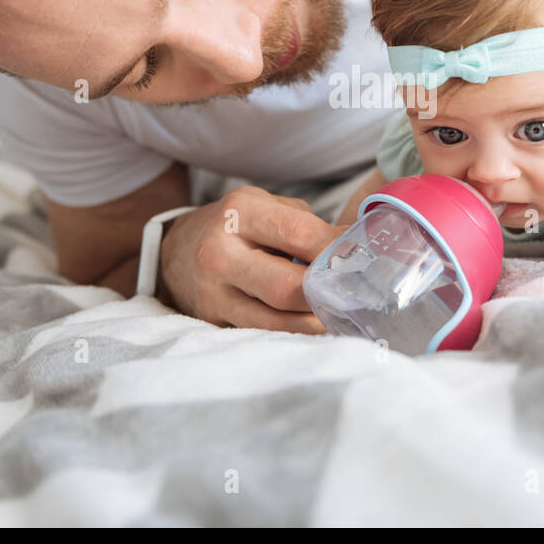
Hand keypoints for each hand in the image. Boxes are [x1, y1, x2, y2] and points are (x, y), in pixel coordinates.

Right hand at [159, 185, 344, 332]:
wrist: (179, 251)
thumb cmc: (239, 226)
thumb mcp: (268, 208)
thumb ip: (311, 227)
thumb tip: (360, 251)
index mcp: (241, 212)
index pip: (301, 234)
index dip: (338, 252)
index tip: (364, 262)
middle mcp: (220, 253)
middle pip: (288, 287)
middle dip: (327, 294)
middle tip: (355, 296)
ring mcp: (213, 293)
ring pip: (277, 321)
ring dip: (316, 323)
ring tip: (341, 316)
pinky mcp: (213, 321)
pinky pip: (264, 335)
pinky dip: (295, 334)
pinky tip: (314, 327)